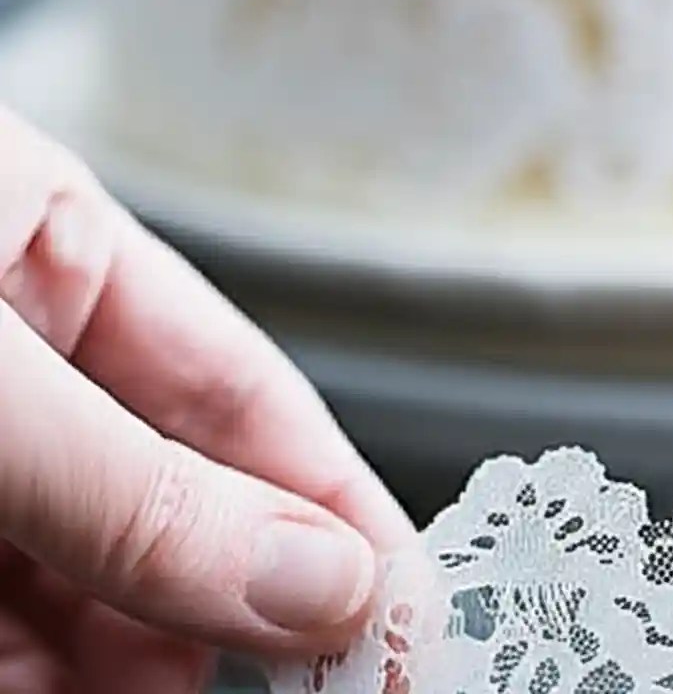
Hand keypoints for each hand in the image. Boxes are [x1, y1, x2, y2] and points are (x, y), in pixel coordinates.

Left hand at [0, 107, 414, 691]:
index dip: (340, 514)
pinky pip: (2, 621)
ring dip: (119, 666)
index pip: (249, 398)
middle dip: (225, 610)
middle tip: (299, 691)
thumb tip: (320, 581)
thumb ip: (140, 487)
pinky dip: (33, 676)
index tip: (405, 621)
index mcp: (46, 250)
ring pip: (85, 582)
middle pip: (176, 506)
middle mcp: (12, 352)